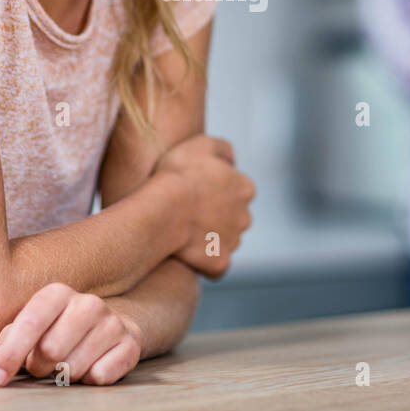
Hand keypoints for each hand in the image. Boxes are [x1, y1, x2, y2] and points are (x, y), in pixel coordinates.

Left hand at [0, 282, 142, 386]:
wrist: (106, 329)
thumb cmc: (56, 330)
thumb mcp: (30, 328)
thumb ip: (7, 342)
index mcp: (57, 294)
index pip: (31, 322)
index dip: (11, 353)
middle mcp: (88, 303)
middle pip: (51, 350)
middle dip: (40, 367)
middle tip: (43, 364)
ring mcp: (112, 323)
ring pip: (75, 368)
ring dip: (65, 376)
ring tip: (67, 363)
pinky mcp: (130, 345)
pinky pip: (100, 376)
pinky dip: (90, 379)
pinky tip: (91, 366)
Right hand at [152, 134, 254, 279]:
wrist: (163, 209)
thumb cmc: (179, 174)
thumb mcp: (200, 144)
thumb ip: (222, 148)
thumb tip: (232, 160)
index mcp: (245, 188)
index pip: (237, 190)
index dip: (215, 190)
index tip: (195, 190)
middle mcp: (245, 217)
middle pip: (234, 217)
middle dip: (217, 216)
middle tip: (188, 211)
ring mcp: (233, 242)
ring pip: (225, 241)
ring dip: (210, 238)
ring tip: (183, 231)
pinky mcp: (220, 263)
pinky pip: (216, 266)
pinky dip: (206, 262)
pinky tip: (189, 254)